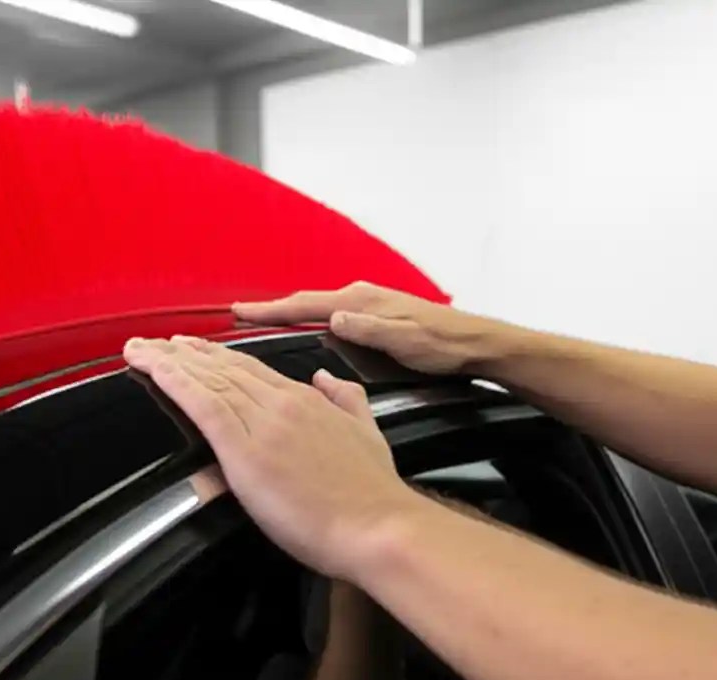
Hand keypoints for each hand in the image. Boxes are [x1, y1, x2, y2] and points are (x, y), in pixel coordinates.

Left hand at [123, 335, 418, 579]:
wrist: (379, 526)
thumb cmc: (373, 493)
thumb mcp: (367, 432)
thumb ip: (346, 400)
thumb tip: (327, 379)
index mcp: (306, 400)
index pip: (251, 369)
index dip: (216, 355)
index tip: (193, 347)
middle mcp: (280, 404)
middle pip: (222, 368)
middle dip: (183, 352)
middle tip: (153, 342)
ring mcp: (261, 425)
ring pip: (206, 380)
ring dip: (167, 361)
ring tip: (139, 349)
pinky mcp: (245, 452)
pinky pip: (203, 406)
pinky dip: (175, 383)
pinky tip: (155, 371)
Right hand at [234, 281, 507, 375]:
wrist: (475, 344)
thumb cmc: (443, 345)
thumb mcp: (405, 340)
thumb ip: (369, 329)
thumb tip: (334, 319)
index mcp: (361, 302)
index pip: (305, 305)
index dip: (271, 310)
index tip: (240, 311)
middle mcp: (360, 297)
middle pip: (306, 303)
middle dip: (273, 309)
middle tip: (241, 316)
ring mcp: (368, 304)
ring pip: (318, 308)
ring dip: (290, 314)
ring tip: (263, 323)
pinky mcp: (375, 316)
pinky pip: (331, 315)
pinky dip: (310, 320)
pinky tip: (307, 332)